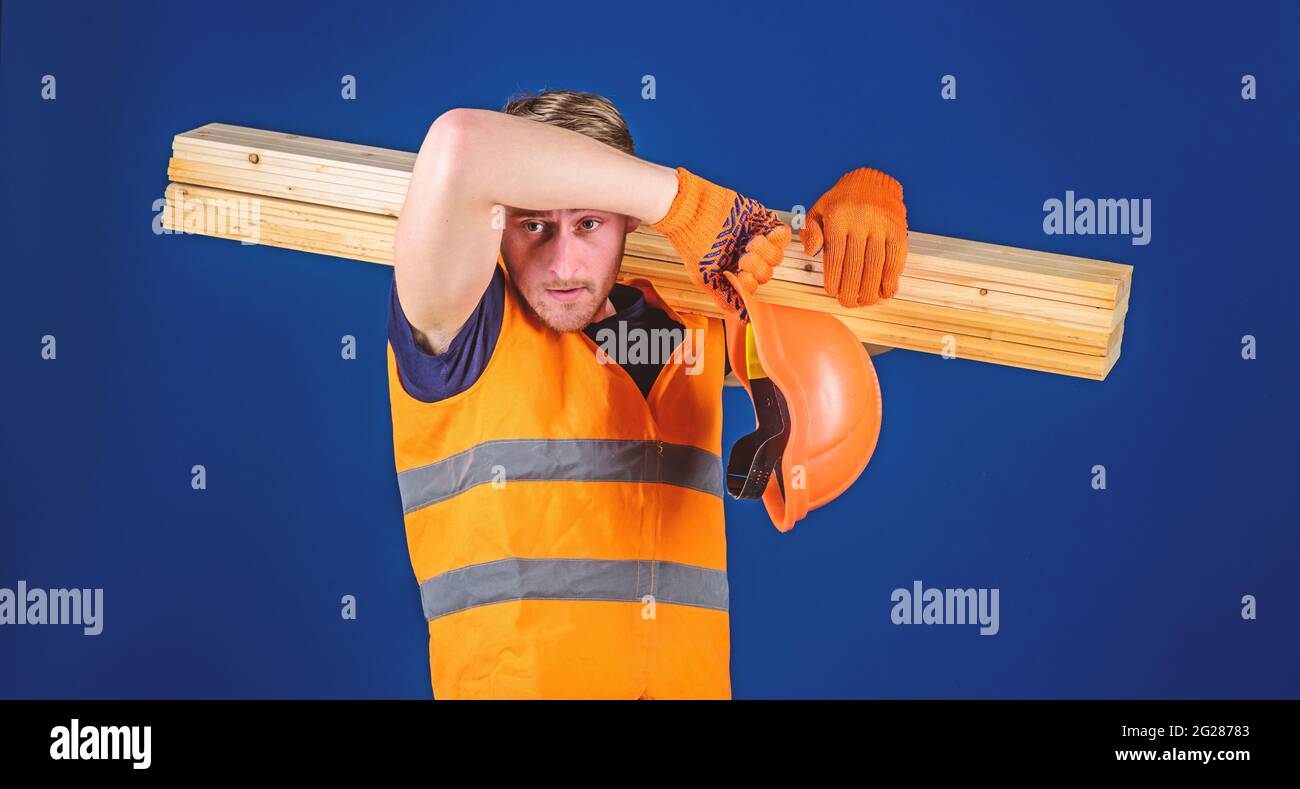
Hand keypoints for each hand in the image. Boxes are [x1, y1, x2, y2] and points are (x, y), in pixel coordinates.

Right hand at [652, 167, 790, 319]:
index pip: (753, 286)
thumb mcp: (704, 277)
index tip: (739, 274)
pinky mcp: (762, 221)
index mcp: (732, 271)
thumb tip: (743, 317)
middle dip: (757, 267)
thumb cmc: (693, 243)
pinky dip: (778, 237)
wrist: (691, 210)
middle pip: (767, 273)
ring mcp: (755, 239)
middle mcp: (745, 257)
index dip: (750, 283)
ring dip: (766, 252)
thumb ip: (724, 297)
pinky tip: (764, 235)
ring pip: (777, 256)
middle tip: (742, 256)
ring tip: (750, 243)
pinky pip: (783, 234)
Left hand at [803, 167, 906, 306]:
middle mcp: (861, 220)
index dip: (834, 277)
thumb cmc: (841, 202)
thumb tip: (810, 251)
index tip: (832, 292)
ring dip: (871, 288)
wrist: (873, 182)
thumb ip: (810, 231)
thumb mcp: (818, 210)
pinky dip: (892, 278)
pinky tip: (886, 291)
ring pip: (876, 264)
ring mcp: (882, 225)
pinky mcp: (898, 230)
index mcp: (839, 217)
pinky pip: (896, 258)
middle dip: (851, 288)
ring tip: (865, 301)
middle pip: (856, 263)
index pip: (836, 254)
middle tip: (847, 303)